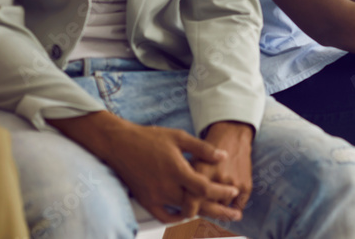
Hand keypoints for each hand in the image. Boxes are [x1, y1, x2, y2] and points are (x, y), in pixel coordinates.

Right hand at [98, 121, 241, 223]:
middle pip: (198, 205)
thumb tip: (223, 156)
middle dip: (219, 210)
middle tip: (235, 213)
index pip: (204, 188)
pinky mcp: (146, 201)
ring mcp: (155, 196)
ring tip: (217, 214)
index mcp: (177, 170)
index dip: (222, 192)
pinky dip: (178, 218)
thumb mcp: (179, 137)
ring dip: (202, 213)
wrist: (119, 144)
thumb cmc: (149, 138)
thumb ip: (202, 149)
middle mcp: (166, 187)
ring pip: (184, 211)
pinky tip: (188, 215)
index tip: (234, 191)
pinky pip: (164, 216)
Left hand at [187, 121, 254, 220]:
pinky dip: (233, 209)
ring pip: (222, 208)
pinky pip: (238, 206)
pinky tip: (229, 209)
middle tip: (202, 211)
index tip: (188, 212)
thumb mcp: (193, 160)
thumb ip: (186, 180)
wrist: (232, 135)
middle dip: (204, 211)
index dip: (188, 211)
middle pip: (208, 207)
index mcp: (201, 172)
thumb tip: (181, 204)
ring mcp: (233, 182)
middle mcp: (218, 178)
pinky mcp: (246, 185)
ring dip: (218, 209)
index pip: (191, 203)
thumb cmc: (209, 148)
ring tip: (215, 206)